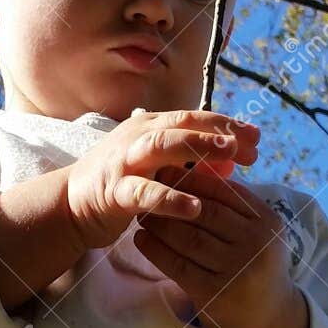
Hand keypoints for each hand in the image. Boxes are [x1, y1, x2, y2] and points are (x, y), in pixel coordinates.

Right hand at [64, 108, 259, 250]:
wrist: (71, 207)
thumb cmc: (119, 186)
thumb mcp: (159, 170)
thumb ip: (192, 164)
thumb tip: (232, 163)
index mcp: (150, 128)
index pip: (194, 118)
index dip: (226, 124)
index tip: (257, 136)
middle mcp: (138, 137)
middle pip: (183, 124)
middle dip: (219, 131)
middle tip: (251, 144)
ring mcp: (125, 162)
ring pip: (163, 145)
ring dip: (198, 148)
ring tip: (228, 156)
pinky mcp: (115, 191)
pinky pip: (145, 192)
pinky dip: (170, 199)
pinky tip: (195, 208)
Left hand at [132, 162, 295, 327]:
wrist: (268, 317)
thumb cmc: (254, 265)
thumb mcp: (257, 232)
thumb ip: (233, 206)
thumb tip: (193, 167)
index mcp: (267, 222)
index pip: (225, 192)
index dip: (193, 179)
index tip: (166, 168)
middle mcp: (256, 245)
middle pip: (205, 212)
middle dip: (172, 198)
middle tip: (147, 186)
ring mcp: (237, 271)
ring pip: (189, 238)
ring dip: (160, 223)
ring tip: (141, 212)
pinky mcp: (215, 294)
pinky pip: (178, 266)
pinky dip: (156, 250)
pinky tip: (141, 239)